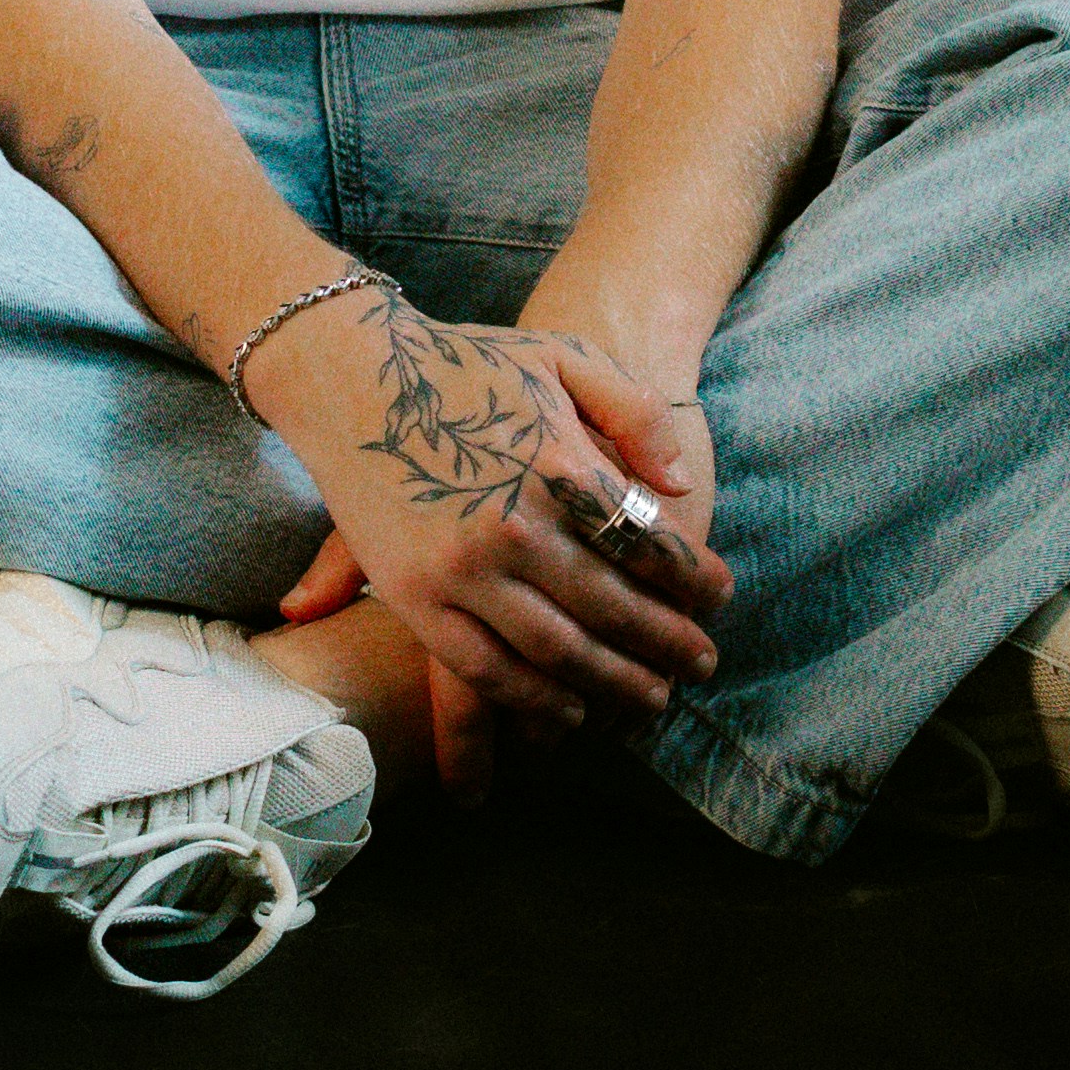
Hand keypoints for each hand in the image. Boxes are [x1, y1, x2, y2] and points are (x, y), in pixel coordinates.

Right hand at [252, 288, 729, 801]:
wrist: (347, 371)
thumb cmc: (466, 361)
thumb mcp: (564, 357)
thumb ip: (635, 412)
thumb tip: (680, 487)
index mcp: (557, 466)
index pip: (648, 544)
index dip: (695, 579)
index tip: (722, 599)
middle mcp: (514, 525)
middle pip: (612, 608)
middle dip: (669, 644)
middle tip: (705, 665)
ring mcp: (461, 569)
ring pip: (557, 652)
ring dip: (613, 685)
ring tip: (653, 700)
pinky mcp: (414, 598)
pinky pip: (484, 668)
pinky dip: (534, 701)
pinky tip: (571, 712)